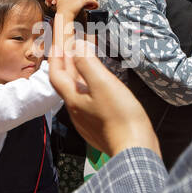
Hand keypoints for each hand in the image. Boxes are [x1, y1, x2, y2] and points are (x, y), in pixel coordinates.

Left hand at [48, 10, 158, 158]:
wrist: (136, 150)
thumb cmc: (120, 117)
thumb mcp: (103, 84)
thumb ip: (87, 63)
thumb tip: (76, 45)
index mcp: (73, 99)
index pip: (56, 74)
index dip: (55, 56)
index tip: (57, 42)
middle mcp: (76, 111)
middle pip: (66, 83)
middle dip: (67, 63)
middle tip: (71, 47)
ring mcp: (87, 121)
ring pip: (77, 93)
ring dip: (79, 75)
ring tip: (85, 62)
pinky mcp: (100, 128)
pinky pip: (89, 102)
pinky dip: (90, 88)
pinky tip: (101, 86)